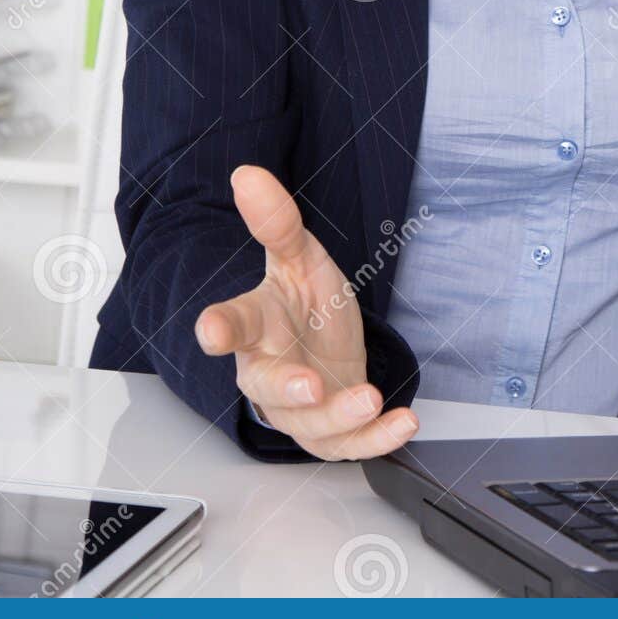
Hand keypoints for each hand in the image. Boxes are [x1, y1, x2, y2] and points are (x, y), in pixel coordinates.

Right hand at [194, 164, 418, 459]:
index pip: (232, 325)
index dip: (220, 328)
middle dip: (287, 389)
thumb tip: (248, 174)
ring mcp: (299, 408)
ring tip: (370, 400)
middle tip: (310, 386)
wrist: (330, 346)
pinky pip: (351, 444)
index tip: (212, 329)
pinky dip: (379, 437)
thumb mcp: (300, 257)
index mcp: (256, 326)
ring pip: (311, 423)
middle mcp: (270, 372)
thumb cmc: (305, 304)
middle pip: (266, 386)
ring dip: (341, 416)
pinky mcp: (331, 432)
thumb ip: (277, 222)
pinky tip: (405, 421)